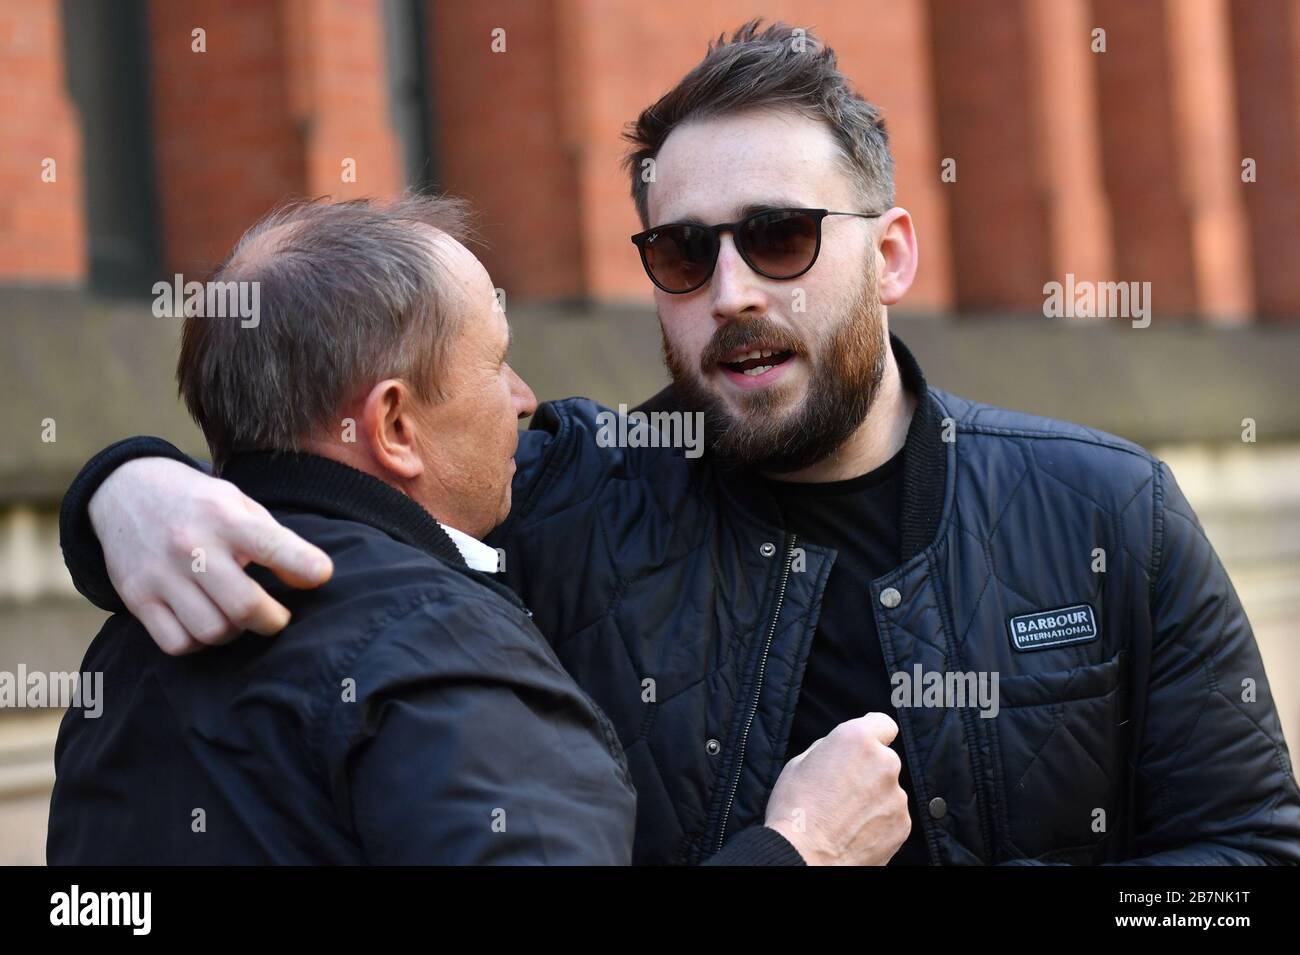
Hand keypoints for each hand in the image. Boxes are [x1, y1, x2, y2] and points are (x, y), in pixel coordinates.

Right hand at [89, 457, 332, 654]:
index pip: (271, 545)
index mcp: (224, 517)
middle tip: (276, 617)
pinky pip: (177, 643)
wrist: (125, 490)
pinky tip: (204, 622)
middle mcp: (191, 546)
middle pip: (244, 607)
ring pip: (212, 631)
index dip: (304, 565)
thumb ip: (277, 540)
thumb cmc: (198, 504)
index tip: (322, 575)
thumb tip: (315, 578)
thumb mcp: (239, 504)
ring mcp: (160, 574)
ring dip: (235, 633)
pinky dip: (199, 642)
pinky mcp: (136, 597)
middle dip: (272, 620)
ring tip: (237, 616)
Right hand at [763, 712, 911, 864]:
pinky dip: (879, 821)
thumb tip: (841, 751)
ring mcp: (897, 796)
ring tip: (846, 816)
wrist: (803, 857)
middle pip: (884, 759)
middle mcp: (884, 763)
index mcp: (857, 739)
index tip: (864, 746)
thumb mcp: (799, 763)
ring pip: (888, 790)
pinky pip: (892, 815)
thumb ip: (829, 749)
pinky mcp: (903, 825)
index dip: (873, 734)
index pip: (883, 724)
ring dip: (873, 798)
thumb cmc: (794, 809)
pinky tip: (855, 831)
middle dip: (868, 770)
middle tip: (843, 789)